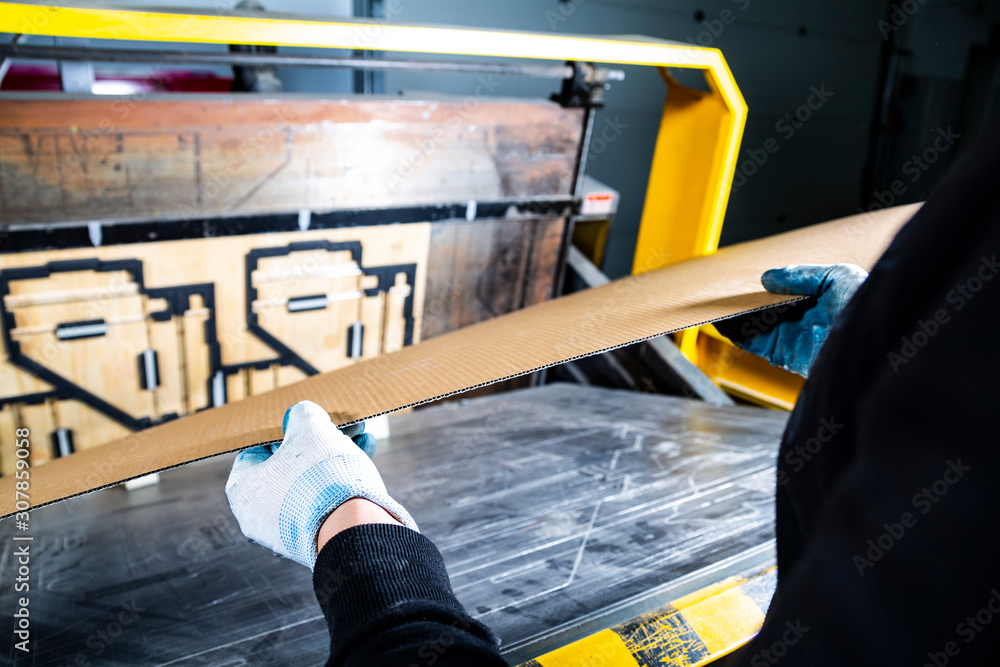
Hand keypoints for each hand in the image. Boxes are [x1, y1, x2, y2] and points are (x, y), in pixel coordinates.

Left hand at [225, 400, 417, 567]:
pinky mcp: (314, 540)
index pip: (258, 450)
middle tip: (340, 426)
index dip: (284, 430)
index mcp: (244, 488)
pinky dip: (343, 480)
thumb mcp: (311, 430)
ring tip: (362, 436)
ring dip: (337, 457)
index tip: (304, 421)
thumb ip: (303, 416)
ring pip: (312, 483)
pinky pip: (326, 502)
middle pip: (290, 466)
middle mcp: (259, 515)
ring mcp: (287, 531)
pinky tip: (366, 454)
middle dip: (319, 442)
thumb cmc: (321, 477)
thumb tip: (300, 415)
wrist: (351, 529)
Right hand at [715, 264, 867, 376]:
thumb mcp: (838, 276)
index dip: (765, 285)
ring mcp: (792, 337)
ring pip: (754, 325)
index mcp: (821, 300)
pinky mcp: (783, 353)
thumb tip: (769, 277)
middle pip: (765, 308)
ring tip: (716, 302)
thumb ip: (802, 275)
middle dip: (745, 299)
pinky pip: (753, 342)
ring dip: (734, 315)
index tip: (747, 279)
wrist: (875, 346)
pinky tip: (723, 320)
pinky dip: (735, 332)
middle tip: (725, 290)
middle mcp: (805, 320)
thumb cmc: (869, 309)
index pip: (785, 291)